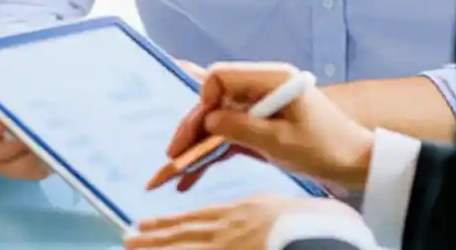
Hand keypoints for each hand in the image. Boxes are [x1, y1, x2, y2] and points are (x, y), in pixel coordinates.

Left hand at [125, 195, 362, 248]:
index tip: (149, 223)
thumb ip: (263, 215)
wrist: (327, 232)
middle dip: (154, 237)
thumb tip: (257, 218)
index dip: (172, 222)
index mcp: (242, 213)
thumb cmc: (319, 223)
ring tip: (130, 244)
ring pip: (184, 247)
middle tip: (128, 238)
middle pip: (183, 234)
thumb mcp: (283, 210)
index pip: (198, 219)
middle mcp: (229, 230)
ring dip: (155, 248)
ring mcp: (228, 247)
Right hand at [167, 62, 374, 189]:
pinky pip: (228, 133)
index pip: (222, 75)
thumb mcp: (281, 140)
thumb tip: (208, 119)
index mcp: (271, 78)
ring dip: (197, 141)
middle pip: (214, 99)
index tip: (204, 127)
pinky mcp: (260, 124)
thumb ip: (241, 127)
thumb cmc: (325, 147)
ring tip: (176, 165)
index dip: (206, 98)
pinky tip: (192, 170)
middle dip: (193, 126)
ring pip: (217, 118)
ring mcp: (259, 106)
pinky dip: (212, 150)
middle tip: (173, 153)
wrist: (356, 163)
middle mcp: (261, 86)